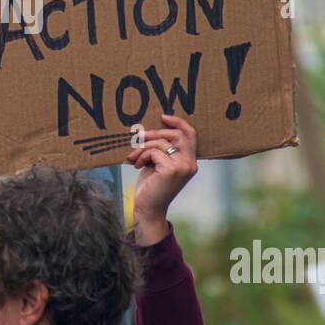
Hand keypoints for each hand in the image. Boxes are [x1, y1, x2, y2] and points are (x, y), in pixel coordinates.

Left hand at [126, 114, 197, 245]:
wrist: (148, 208)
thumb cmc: (151, 185)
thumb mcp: (158, 163)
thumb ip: (162, 148)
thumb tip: (150, 129)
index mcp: (190, 161)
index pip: (190, 135)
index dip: (178, 122)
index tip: (163, 116)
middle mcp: (190, 164)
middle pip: (176, 134)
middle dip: (155, 132)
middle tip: (139, 136)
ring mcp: (183, 167)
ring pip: (161, 143)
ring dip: (143, 147)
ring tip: (134, 157)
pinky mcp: (172, 170)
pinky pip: (154, 151)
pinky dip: (142, 156)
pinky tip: (137, 165)